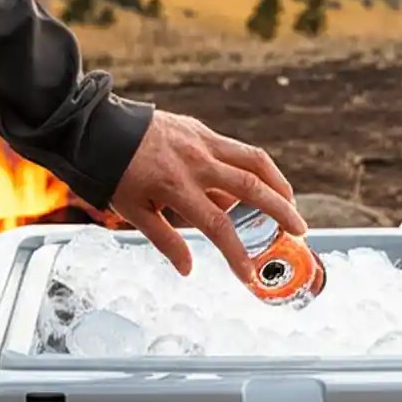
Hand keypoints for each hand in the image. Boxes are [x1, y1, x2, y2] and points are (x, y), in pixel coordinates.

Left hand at [109, 111, 307, 281]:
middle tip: (300, 230)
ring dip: (278, 183)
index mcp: (176, 188)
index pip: (217, 226)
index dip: (236, 253)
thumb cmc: (115, 172)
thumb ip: (165, 240)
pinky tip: (262, 181)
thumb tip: (188, 269)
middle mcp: (196, 164)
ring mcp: (202, 143)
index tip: (249, 274)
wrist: (101, 128)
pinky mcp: (202, 130)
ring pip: (254, 161)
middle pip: (251, 189)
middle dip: (280, 211)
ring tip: (290, 203)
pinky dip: (256, 166)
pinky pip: (238, 149)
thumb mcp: (133, 212)